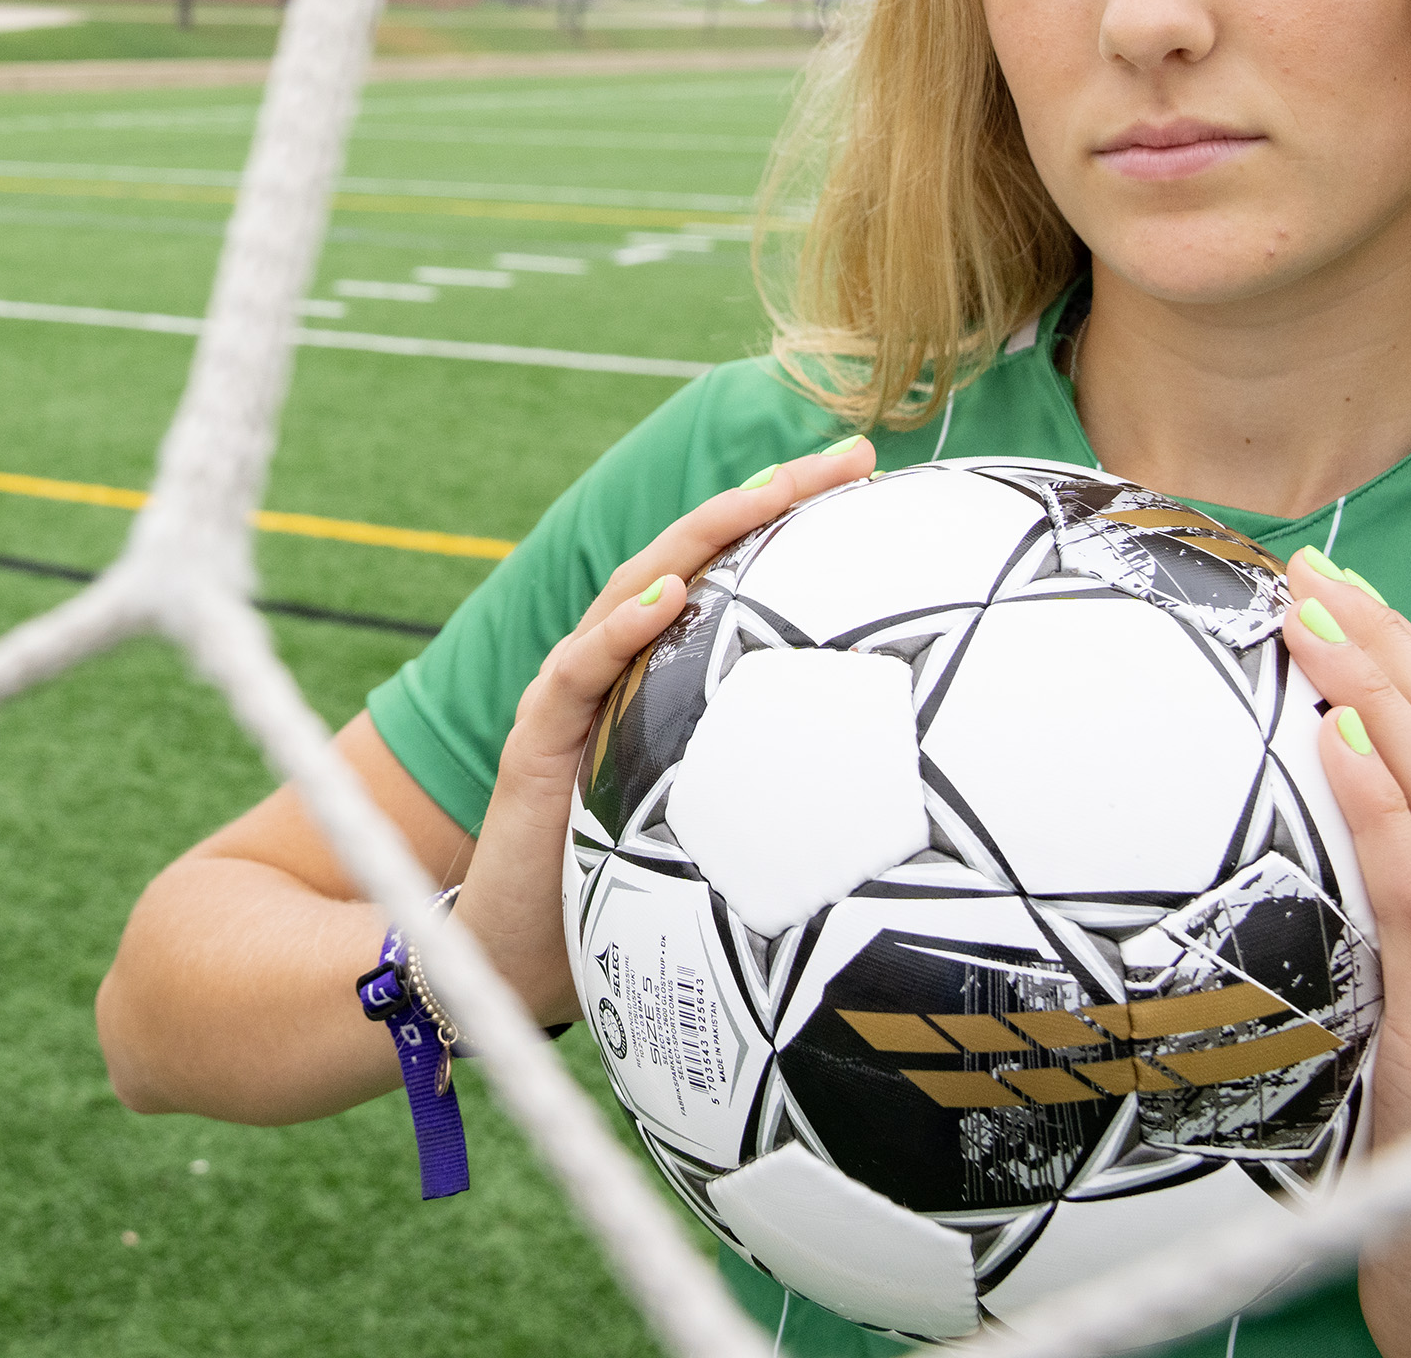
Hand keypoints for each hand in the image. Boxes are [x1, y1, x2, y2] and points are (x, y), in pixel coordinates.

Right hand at [454, 435, 878, 1022]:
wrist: (516, 954)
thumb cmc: (620, 894)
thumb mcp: (717, 828)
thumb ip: (772, 788)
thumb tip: (894, 789)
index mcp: (664, 673)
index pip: (733, 574)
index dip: (792, 520)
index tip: (867, 477)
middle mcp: (620, 662)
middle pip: (694, 554)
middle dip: (768, 498)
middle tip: (845, 457)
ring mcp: (575, 691)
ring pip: (636, 586)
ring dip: (701, 536)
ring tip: (765, 495)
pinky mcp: (536, 734)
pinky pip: (577, 670)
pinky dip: (620, 627)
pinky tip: (666, 596)